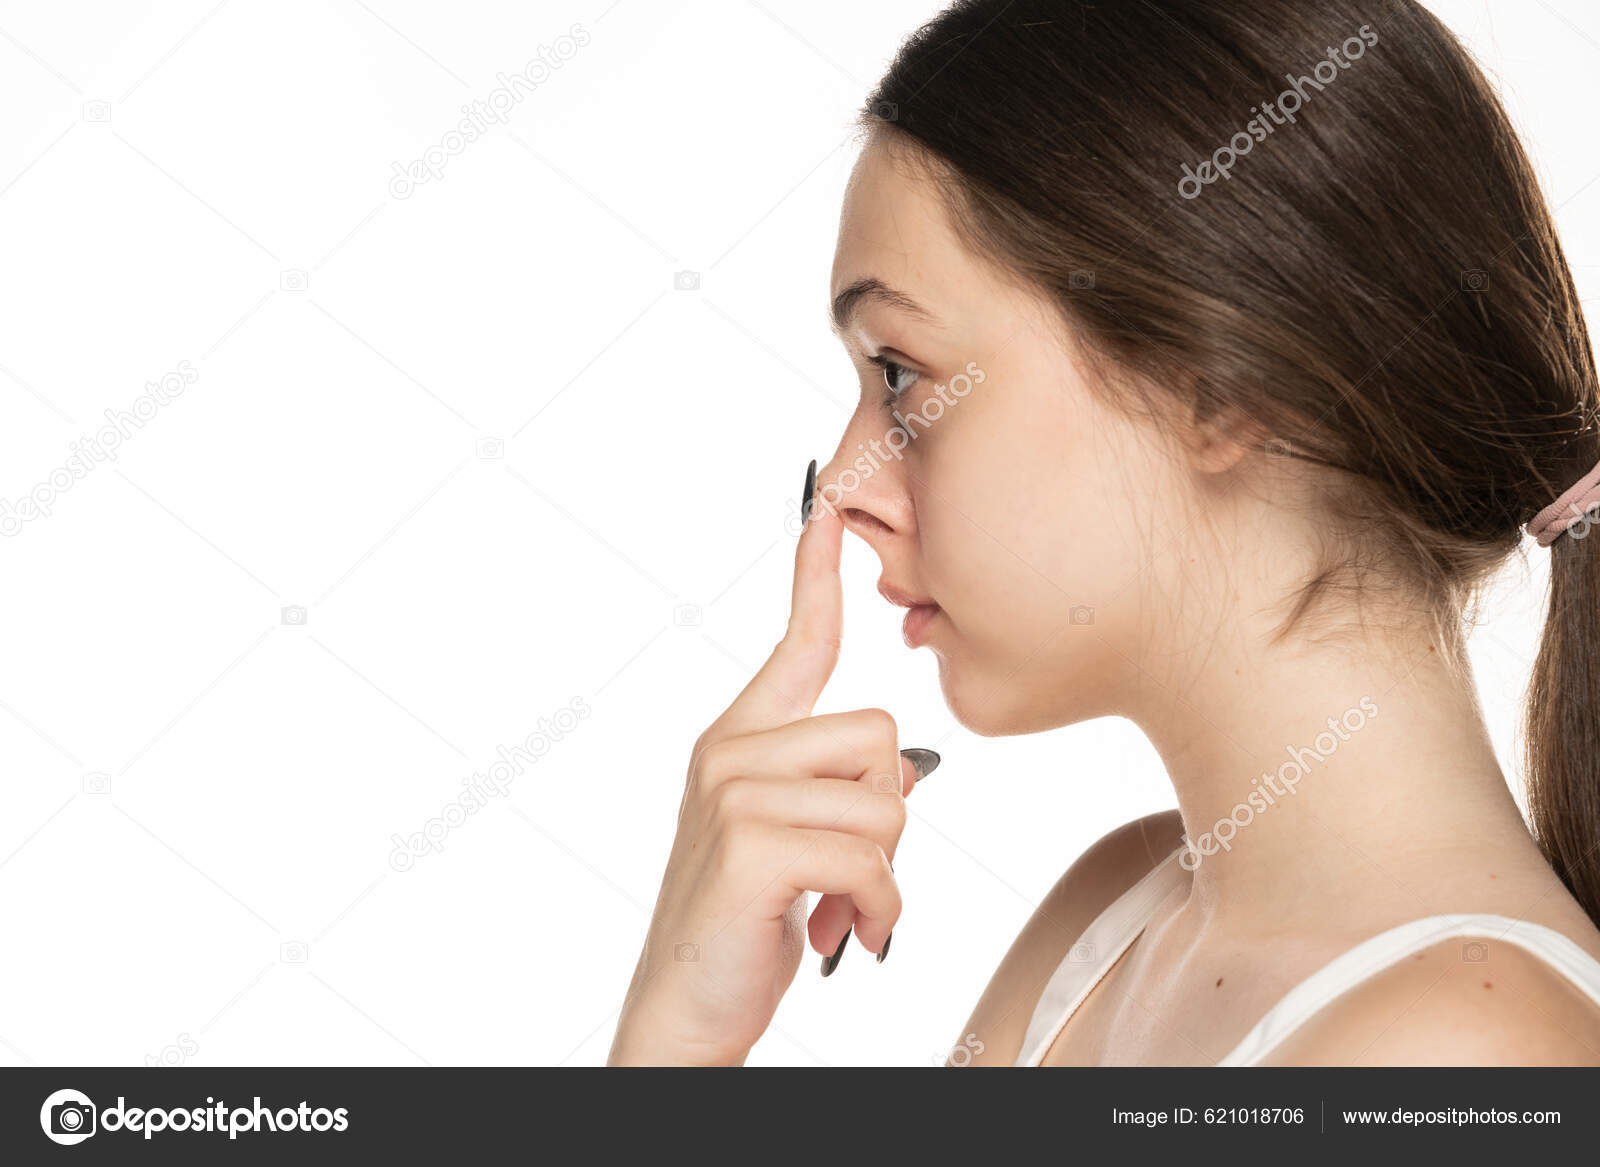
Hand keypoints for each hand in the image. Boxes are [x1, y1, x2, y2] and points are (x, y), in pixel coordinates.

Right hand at [608, 501, 921, 1064]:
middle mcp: (729, 753)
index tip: (828, 506)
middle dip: (885, 819)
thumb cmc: (746, 924)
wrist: (685, 1010)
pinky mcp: (751, 846)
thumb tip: (906, 774)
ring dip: (883, 879)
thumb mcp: (792, 841)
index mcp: (739, 741)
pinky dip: (876, 912)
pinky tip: (840, 934)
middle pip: (880, 738)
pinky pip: (872, 860)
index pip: (796, 643)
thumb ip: (834, 788)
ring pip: (885, 805)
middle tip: (846, 874)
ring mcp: (733, 796)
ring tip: (837, 910)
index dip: (815, 574)